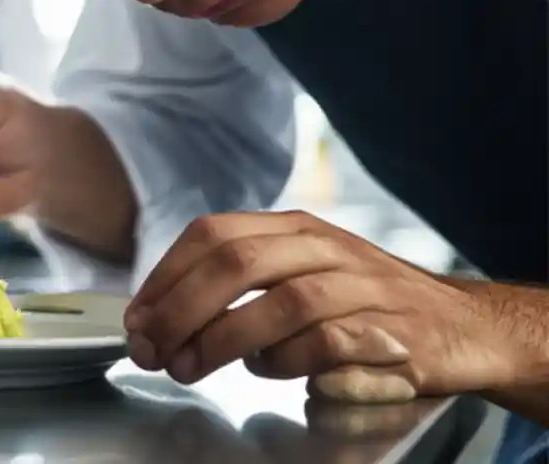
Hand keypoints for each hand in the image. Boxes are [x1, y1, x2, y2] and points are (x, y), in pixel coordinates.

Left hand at [123, 211, 522, 398]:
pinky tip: (268, 372)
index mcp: (293, 227)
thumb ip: (236, 287)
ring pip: (281, 302)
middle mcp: (325, 247)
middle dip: (181, 309)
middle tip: (152, 350)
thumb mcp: (298, 274)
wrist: (464, 326)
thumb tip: (157, 318)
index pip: (212, 234)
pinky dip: (287, 363)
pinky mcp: (393, 332)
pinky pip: (327, 345)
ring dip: (222, 340)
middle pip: (236, 263)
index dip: (164, 276)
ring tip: (190, 368)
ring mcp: (362, 286)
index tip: (137, 318)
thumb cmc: (362, 306)